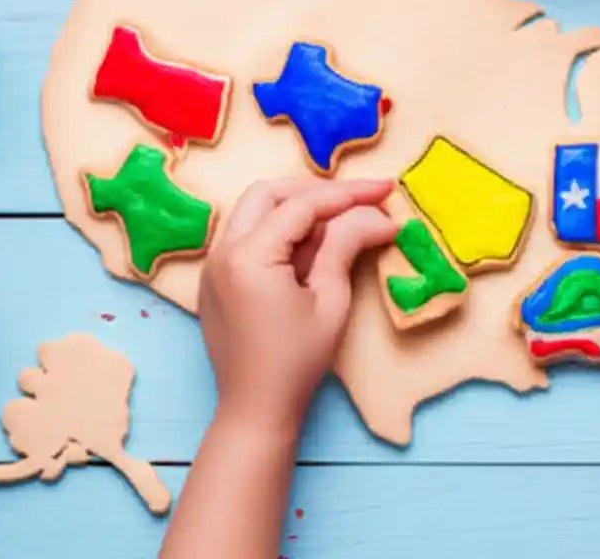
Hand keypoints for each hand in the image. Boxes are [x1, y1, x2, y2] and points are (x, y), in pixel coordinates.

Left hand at [197, 177, 397, 431]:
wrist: (255, 409)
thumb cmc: (297, 361)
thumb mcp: (330, 300)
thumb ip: (346, 246)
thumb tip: (378, 215)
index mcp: (249, 255)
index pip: (302, 205)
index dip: (348, 194)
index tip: (385, 190)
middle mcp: (222, 251)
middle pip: (269, 194)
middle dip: (316, 191)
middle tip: (358, 200)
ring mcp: (214, 265)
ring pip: (254, 212)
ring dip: (296, 207)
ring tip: (340, 220)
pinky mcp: (216, 280)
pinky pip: (247, 236)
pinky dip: (279, 230)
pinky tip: (311, 246)